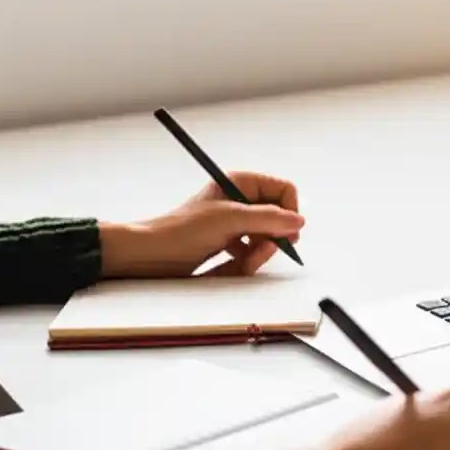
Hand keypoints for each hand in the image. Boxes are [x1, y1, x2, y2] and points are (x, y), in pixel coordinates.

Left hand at [99, 171, 303, 278]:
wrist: (151, 255)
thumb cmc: (181, 230)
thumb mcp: (229, 220)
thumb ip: (267, 219)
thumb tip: (298, 222)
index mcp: (240, 183)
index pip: (284, 190)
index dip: (289, 211)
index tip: (285, 231)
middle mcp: (239, 200)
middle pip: (278, 217)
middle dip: (273, 237)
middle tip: (262, 249)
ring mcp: (234, 222)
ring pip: (267, 238)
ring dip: (259, 254)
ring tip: (243, 261)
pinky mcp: (228, 243)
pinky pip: (252, 253)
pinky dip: (247, 263)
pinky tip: (234, 265)